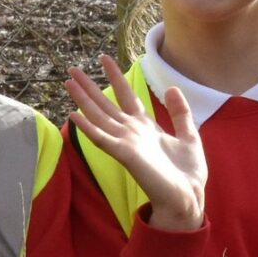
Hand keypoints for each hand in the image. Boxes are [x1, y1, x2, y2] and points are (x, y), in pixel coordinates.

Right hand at [64, 54, 205, 231]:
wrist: (187, 197)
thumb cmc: (187, 174)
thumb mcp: (189, 135)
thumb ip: (180, 112)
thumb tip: (172, 87)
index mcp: (145, 127)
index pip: (126, 97)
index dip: (115, 77)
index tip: (104, 59)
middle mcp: (132, 133)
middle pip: (105, 104)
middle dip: (89, 87)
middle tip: (72, 69)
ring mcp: (126, 143)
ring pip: (99, 117)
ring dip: (83, 100)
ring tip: (68, 82)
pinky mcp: (125, 155)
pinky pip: (102, 139)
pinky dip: (87, 127)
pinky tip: (74, 115)